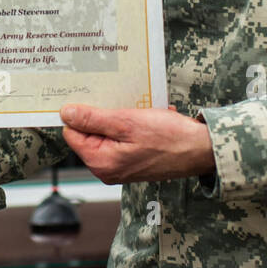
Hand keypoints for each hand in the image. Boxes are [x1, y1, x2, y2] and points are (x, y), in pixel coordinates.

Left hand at [61, 104, 213, 183]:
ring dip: (119, 118)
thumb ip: (93, 119)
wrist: (201, 150)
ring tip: (138, 112)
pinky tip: (146, 119)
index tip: (92, 99)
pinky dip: (130, 125)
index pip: (72, 133)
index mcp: (100, 162)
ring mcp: (119, 167)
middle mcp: (107, 169)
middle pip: (88, 133)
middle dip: (102, 115)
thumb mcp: (127, 122)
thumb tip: (66, 113)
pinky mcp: (131, 161)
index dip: (80, 114)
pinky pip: (121, 138)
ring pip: (106, 133)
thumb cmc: (169, 138)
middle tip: (121, 104)